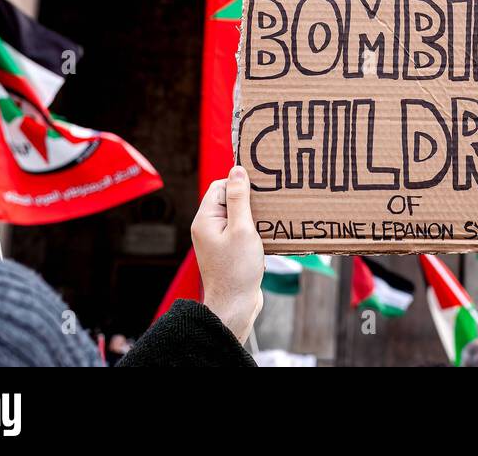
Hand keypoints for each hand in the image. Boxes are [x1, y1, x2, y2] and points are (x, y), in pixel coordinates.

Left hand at [191, 165, 263, 343]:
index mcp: (205, 219)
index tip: (262, 185)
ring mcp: (217, 240)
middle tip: (270, 199)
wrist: (234, 306)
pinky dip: (255, 229)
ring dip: (254, 214)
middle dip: (249, 198)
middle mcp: (208, 228)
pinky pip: (241, 230)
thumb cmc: (237, 269)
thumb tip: (237, 170)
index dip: (240, 183)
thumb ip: (239, 198)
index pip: (220, 186)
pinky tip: (268, 233)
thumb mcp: (242, 229)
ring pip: (237, 215)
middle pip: (229, 199)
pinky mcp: (228, 251)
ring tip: (271, 217)